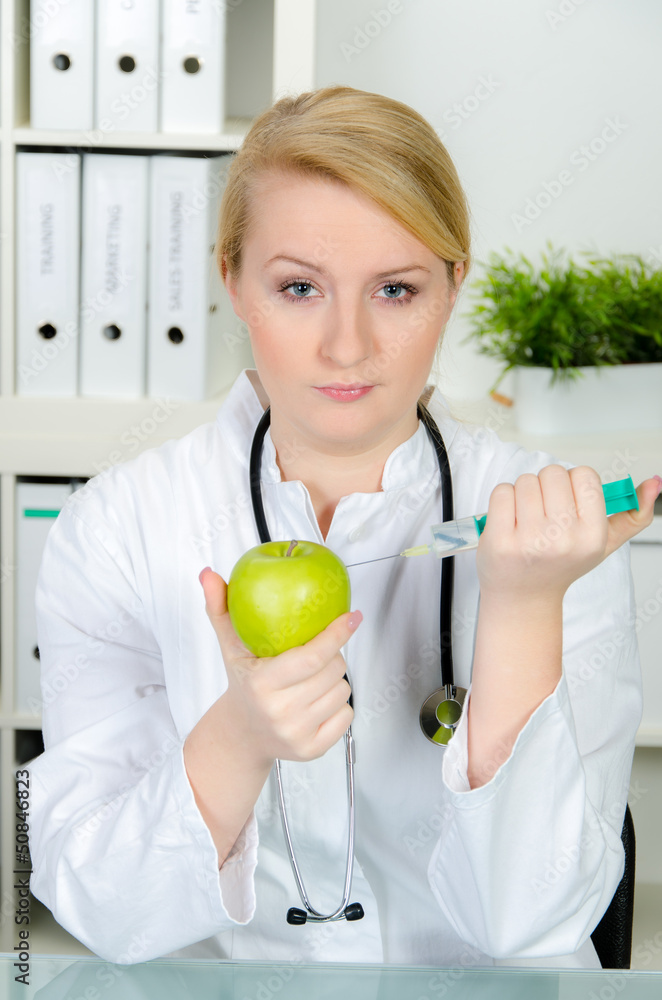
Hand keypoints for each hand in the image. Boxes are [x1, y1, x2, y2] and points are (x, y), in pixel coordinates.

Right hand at [198, 568, 361, 765]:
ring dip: (335, 679)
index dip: (336, 635)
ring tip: (313, 677)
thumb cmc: (243, 683)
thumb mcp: (230, 645)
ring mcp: (297, 734)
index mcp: (261, 684)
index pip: (310, 658)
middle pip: (333, 671)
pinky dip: (339, 705)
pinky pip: (346, 716)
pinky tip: (318, 700)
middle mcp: (279, 712)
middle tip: (317, 652)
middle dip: (333, 654)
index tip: (352, 617)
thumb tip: (208, 574)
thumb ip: (220, 607)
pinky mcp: (313, 750)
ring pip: (342, 691)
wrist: (242, 734)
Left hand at [475, 466, 660, 603]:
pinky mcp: (500, 541)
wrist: (524, 597)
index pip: (584, 475)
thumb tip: (655, 483)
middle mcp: (563, 538)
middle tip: (544, 512)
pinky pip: (501, 492)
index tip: (567, 501)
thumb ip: (632, 515)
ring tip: (526, 519)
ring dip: (523, 493)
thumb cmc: (561, 565)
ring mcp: (529, 540)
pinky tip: (509, 520)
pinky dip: (503, 500)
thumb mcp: (603, 544)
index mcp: (592, 536)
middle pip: (553, 473)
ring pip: (525, 481)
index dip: (572, 483)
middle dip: (546, 486)